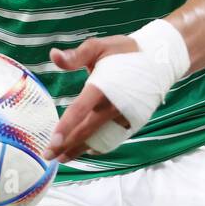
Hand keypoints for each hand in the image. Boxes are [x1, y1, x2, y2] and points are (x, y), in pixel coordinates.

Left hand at [43, 36, 137, 161]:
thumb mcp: (99, 47)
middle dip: (65, 146)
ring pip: (98, 139)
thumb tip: (53, 55)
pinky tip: (86, 150)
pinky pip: (112, 139)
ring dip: (79, 150)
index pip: (80, 110)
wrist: (157, 60)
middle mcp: (113, 106)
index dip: (65, 127)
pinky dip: (98, 146)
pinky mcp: (132, 123)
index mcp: (102, 87)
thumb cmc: (123, 52)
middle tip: (47, 156)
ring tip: (62, 158)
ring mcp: (124, 117)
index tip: (52, 143)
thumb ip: (75, 56)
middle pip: (85, 131)